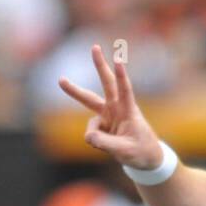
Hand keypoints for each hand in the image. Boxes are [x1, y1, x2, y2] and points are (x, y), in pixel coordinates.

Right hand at [58, 44, 163, 169]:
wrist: (145, 159)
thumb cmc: (141, 152)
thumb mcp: (125, 151)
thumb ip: (106, 144)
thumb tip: (87, 136)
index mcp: (129, 111)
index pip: (125, 91)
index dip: (121, 76)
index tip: (117, 59)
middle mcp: (117, 108)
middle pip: (107, 84)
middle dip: (100, 66)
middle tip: (95, 47)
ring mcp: (108, 115)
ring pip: (89, 101)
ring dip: (74, 91)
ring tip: (61, 80)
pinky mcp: (101, 124)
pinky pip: (91, 132)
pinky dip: (95, 140)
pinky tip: (106, 144)